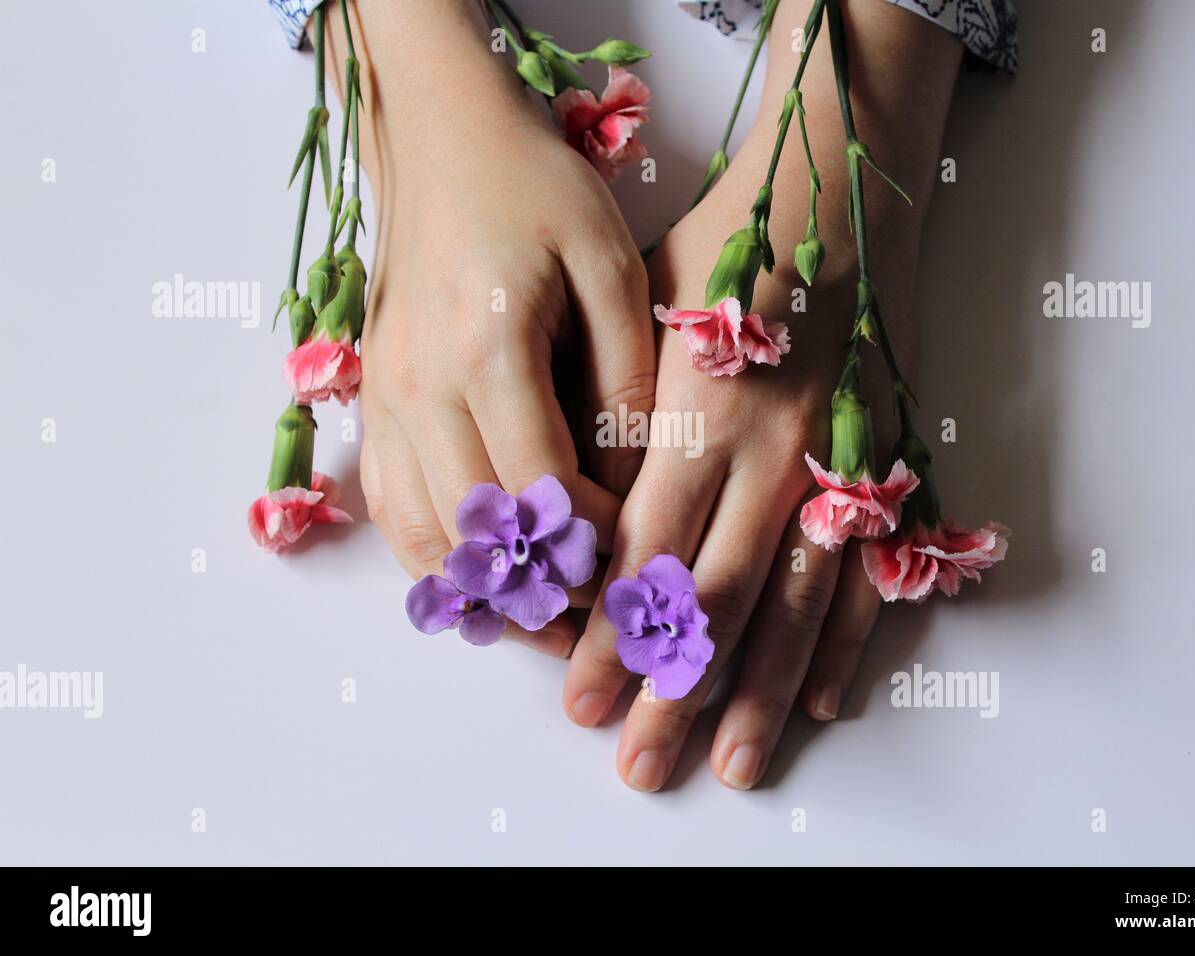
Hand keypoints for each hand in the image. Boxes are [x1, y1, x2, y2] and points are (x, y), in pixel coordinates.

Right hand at [326, 1, 656, 654]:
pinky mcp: (375, 400)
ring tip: (546, 623)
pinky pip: (392, 507)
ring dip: (484, 596)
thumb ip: (627, 378)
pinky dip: (436, 559)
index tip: (643, 566)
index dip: (597, 546)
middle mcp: (421, 387)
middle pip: (479, 534)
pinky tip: (484, 576)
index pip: (545, 492)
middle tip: (604, 621)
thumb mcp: (611, 265)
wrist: (440, 137)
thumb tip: (637, 484)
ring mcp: (386, 398)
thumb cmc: (534, 189)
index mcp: (488, 349)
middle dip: (547, 593)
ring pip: (423, 538)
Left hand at [561, 0, 961, 787]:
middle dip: (674, 691)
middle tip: (640, 765)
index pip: (646, 554)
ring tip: (731, 764)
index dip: (610, 637)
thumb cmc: (725, 243)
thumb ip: (613, 412)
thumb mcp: (644, 310)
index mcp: (700, 412)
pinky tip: (822, 701)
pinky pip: (871, 569)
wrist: (840, 192)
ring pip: (799, 603)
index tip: (577, 702)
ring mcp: (843, 464)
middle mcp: (774, 452)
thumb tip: (574, 515)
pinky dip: (849, 640)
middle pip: (717, 599)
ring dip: (761, 693)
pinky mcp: (891, 465)